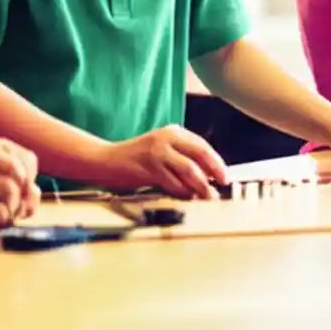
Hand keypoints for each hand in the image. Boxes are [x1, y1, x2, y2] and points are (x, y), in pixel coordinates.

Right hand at [106, 125, 227, 199]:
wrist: (106, 160)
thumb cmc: (135, 158)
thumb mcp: (161, 149)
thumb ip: (181, 157)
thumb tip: (207, 175)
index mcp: (172, 132)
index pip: (202, 145)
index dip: (216, 161)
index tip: (224, 175)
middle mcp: (166, 138)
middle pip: (200, 154)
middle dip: (215, 171)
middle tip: (222, 185)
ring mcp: (157, 152)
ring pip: (189, 170)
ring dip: (202, 186)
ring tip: (208, 197)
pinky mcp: (149, 168)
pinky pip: (174, 183)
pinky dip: (184, 192)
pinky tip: (187, 197)